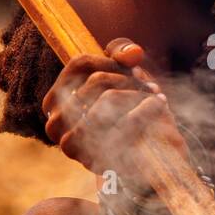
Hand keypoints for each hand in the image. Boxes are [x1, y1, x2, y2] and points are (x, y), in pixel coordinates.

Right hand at [42, 38, 184, 178]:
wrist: (132, 161)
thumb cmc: (121, 112)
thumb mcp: (119, 76)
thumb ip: (122, 53)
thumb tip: (134, 54)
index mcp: (54, 99)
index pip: (80, 64)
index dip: (110, 61)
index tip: (133, 68)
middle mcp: (55, 121)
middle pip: (97, 80)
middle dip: (130, 79)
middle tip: (151, 85)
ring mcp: (70, 142)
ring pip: (110, 98)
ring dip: (139, 94)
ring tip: (155, 96)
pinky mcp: (92, 159)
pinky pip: (125, 123)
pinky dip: (147, 110)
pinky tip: (160, 106)